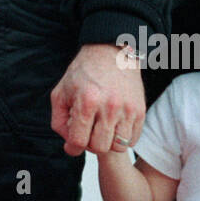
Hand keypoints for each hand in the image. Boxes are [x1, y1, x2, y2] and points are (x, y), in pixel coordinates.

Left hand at [50, 43, 144, 157]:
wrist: (109, 53)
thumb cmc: (82, 74)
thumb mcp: (61, 93)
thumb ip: (59, 122)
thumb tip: (70, 146)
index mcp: (87, 102)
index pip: (79, 141)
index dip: (73, 147)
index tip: (73, 143)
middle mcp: (109, 107)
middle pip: (100, 147)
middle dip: (90, 144)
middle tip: (88, 132)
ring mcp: (127, 109)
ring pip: (118, 147)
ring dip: (107, 142)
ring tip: (101, 128)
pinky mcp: (140, 111)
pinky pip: (132, 140)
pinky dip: (122, 138)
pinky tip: (113, 126)